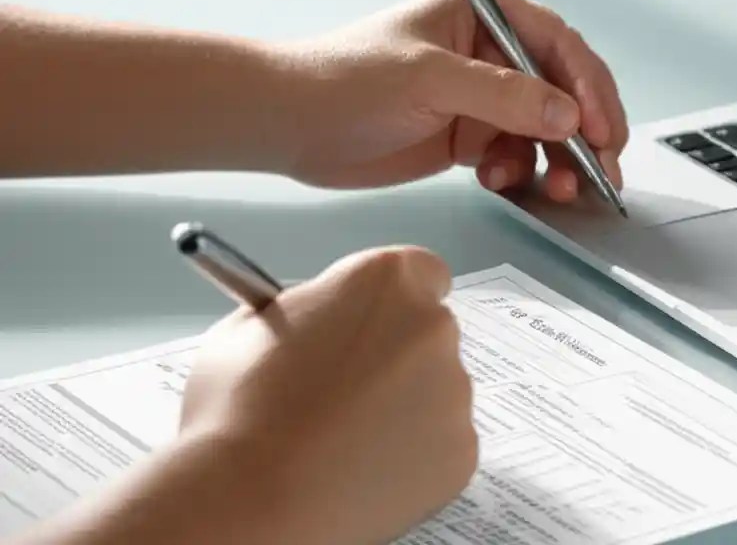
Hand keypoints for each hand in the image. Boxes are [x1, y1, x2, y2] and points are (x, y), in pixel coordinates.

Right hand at [179, 246, 476, 544]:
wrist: (253, 501)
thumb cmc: (238, 413)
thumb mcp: (247, 327)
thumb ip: (301, 311)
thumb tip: (315, 319)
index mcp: (384, 282)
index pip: (419, 272)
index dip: (393, 299)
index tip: (372, 319)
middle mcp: (432, 328)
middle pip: (427, 332)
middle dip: (395, 355)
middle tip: (345, 390)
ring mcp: (454, 392)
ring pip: (435, 392)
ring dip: (402, 407)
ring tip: (341, 440)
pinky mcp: (461, 452)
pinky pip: (440, 446)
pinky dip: (410, 457)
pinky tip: (359, 469)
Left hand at [269, 0, 627, 200]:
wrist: (288, 125)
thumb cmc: (342, 79)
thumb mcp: (429, 79)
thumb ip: (504, 97)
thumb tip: (567, 115)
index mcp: (484, 14)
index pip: (557, 45)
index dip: (588, 87)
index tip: (600, 129)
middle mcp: (490, 53)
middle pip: (562, 90)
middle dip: (585, 133)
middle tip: (601, 172)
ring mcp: (481, 98)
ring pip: (544, 131)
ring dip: (558, 162)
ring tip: (559, 190)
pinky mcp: (468, 137)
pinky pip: (516, 157)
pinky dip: (521, 175)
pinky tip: (502, 184)